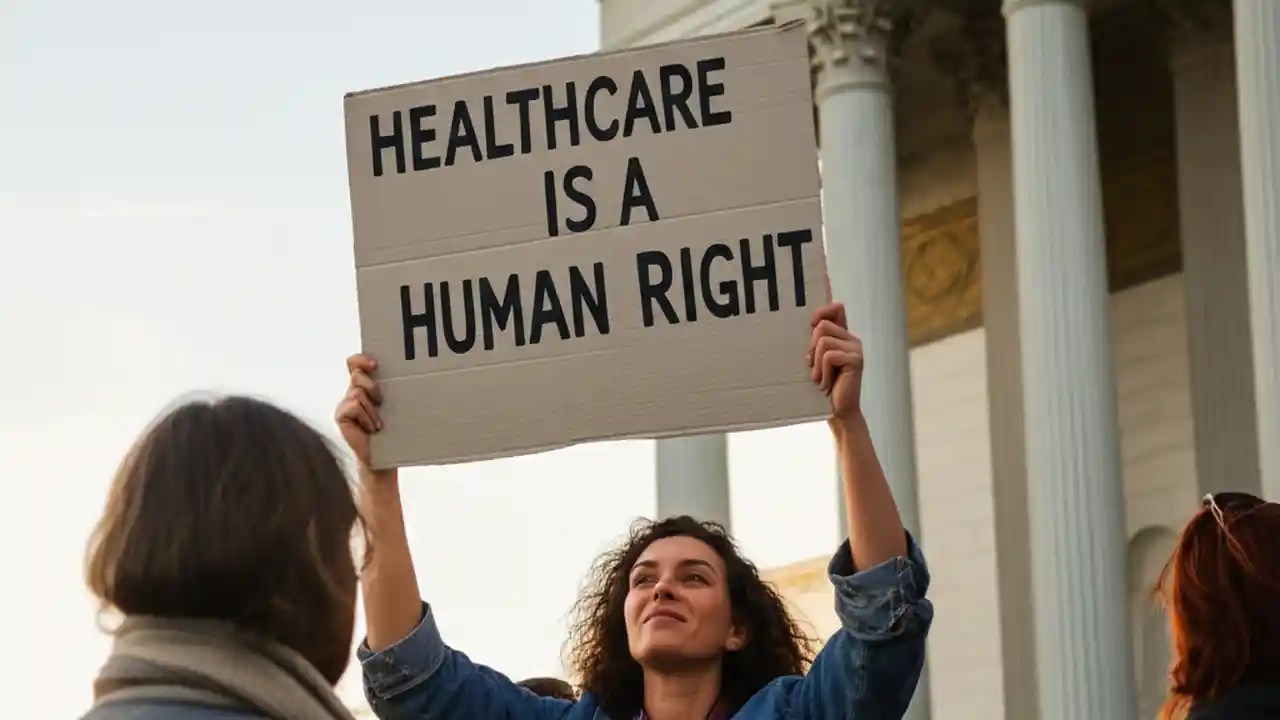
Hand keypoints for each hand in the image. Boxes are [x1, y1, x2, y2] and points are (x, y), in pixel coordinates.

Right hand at [336, 353, 383, 466]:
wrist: (381, 455)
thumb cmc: (391, 430)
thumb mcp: (392, 406)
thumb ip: (389, 389)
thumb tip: (404, 373)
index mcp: (364, 386)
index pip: (354, 363)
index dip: (361, 359)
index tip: (375, 364)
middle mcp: (352, 392)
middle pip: (356, 374)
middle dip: (371, 386)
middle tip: (381, 400)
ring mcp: (345, 404)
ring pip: (357, 392)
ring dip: (372, 409)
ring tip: (378, 424)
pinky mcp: (341, 416)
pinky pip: (354, 406)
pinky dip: (366, 418)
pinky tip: (371, 429)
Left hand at [807, 302, 863, 420]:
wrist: (837, 411)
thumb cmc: (822, 386)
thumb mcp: (815, 360)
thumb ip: (813, 343)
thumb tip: (804, 326)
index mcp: (842, 336)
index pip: (837, 308)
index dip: (822, 309)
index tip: (811, 321)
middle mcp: (851, 339)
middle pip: (822, 326)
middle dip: (811, 348)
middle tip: (814, 367)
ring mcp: (856, 348)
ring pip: (823, 341)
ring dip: (816, 364)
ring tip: (820, 379)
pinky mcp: (856, 360)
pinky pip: (829, 356)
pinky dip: (822, 372)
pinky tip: (827, 384)